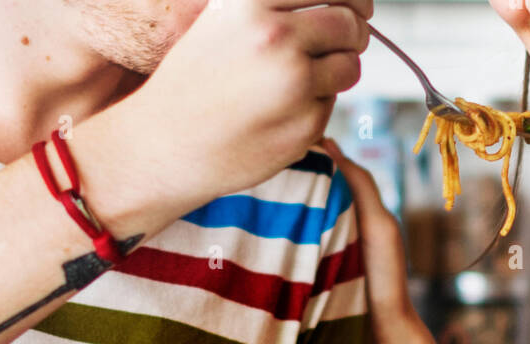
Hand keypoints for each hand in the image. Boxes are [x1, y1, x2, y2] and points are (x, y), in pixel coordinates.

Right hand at [86, 0, 371, 231]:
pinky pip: (331, 105)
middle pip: (348, 23)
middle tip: (350, 40)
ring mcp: (294, 84)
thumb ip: (272, 5)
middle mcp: (277, 37)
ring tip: (310, 78)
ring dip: (342, 69)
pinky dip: (318, 105)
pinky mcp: (305, 126)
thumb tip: (338, 3)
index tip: (360, 7)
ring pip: (349, 66)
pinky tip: (284, 112)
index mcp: (253, 2)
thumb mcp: (223, 19)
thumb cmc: (194, 78)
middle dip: (355, 32)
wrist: (168, 143)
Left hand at [324, 140, 529, 343]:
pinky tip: (342, 249)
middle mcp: (374, 337)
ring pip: (347, 272)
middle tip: (315, 145)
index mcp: (395, 337)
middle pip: (352, 249)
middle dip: (335, 198)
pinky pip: (356, 297)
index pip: (378, 250)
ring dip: (338, 228)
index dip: (359, 198)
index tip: (336, 151)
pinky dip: (349, 263)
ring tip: (320, 178)